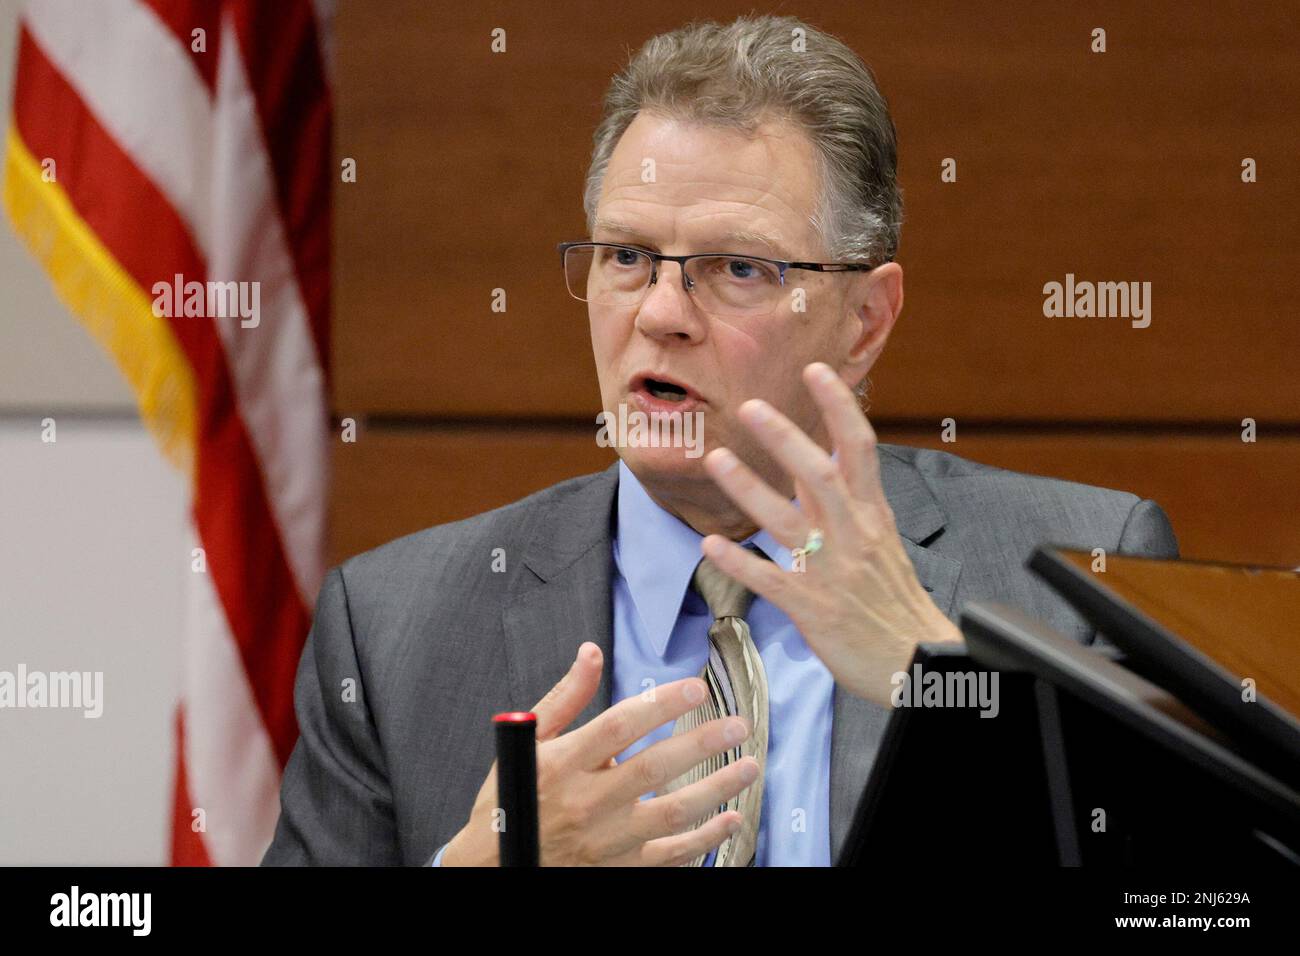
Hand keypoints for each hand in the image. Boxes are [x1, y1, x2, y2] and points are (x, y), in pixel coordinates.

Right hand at [441, 642, 757, 865]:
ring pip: (671, 813)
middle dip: (701, 743)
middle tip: (737, 726)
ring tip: (749, 766)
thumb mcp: (530, 740)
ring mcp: (607, 837)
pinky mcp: (620, 866)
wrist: (498, 861)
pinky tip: (731, 819)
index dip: (660, 705)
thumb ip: (566, 696)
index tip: (695, 688)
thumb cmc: (515, 794)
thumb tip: (591, 653)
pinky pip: (670, 855)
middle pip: (653, 767)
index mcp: (564, 762)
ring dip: (716, 788)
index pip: (619, 727)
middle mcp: (588, 800)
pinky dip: (705, 840)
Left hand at [698, 361, 961, 706]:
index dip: (838, 407)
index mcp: (873, 515)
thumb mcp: (880, 542)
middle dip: (784, 437)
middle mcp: (854, 535)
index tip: (815, 370)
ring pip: (787, 521)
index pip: (859, 448)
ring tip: (716, 460)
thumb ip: (844, 504)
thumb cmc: (895, 602)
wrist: (919, 664)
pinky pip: (770, 580)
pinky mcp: (813, 609)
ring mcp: (832, 571)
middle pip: (819, 473)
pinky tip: (710, 546)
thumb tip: (814, 463)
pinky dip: (739, 563)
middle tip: (749, 407)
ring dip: (748, 488)